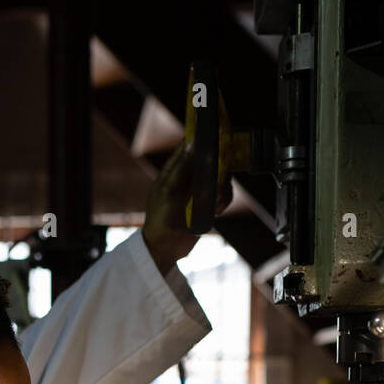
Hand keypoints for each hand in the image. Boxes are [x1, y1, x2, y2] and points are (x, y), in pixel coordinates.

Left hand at [142, 138, 233, 274]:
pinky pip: (222, 197)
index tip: (214, 133)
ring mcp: (197, 192)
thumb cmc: (160, 220)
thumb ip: (180, 169)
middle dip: (218, 168)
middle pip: (209, 161)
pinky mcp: (206, 205)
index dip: (199, 137)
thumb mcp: (168, 192)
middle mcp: (187, 179)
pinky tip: (216, 212)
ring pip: (219, 179)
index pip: (187, 146)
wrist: (164, 250)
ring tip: (216, 202)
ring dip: (222, 189)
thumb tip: (191, 143)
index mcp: (173, 171)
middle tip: (220, 178)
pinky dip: (223, 202)